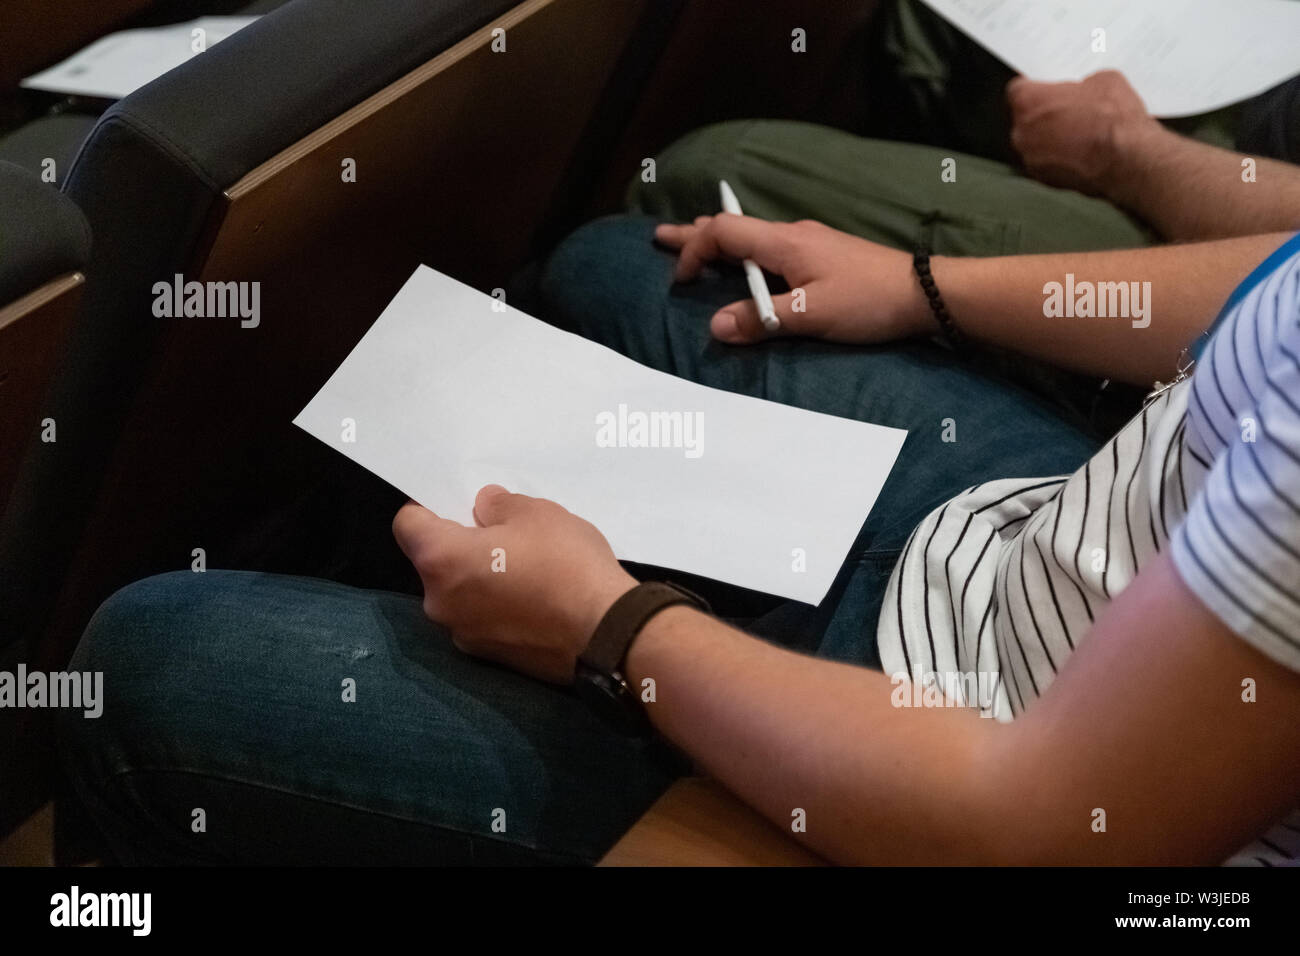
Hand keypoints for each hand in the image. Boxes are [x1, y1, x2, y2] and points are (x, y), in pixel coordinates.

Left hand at [392, 485, 636, 683]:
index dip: (429, 508)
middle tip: (503, 536)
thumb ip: (499, 506)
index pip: (407, 524)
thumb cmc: (565, 564)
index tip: (460, 506)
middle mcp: (439, 603)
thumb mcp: (537, 514)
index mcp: (441, 561)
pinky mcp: (489, 658)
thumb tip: (484, 508)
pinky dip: (497, 607)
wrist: (606, 634)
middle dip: (460, 546)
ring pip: (459, 593)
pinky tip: (535, 600)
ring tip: (524, 570)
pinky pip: (482, 619)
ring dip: (479, 578)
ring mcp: (463, 635)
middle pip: (434, 562)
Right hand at [654, 214, 929, 344]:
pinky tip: (742, 260)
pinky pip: (767, 247)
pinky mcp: (820, 256)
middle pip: (732, 228)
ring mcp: (808, 243)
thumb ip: (762, 320)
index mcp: (785, 243)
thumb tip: (716, 326)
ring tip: (690, 241)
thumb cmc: (869, 301)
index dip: (695, 251)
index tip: (681, 280)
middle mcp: (792, 235)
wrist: (923, 292)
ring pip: (750, 237)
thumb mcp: (812, 316)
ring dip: (717, 241)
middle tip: (660, 236)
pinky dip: (742, 251)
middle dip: (693, 234)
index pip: (724, 233)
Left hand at [1007, 70, 1160, 196]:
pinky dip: (1058, 157)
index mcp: (1028, 101)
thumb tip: (1085, 91)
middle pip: (1025, 118)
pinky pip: (1045, 162)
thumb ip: (1082, 84)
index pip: (1018, 90)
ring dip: (1050, 137)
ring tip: (1078, 132)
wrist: (1127, 160)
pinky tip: (1080, 151)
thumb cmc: (1113, 121)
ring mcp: (1030, 159)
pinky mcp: (1043, 179)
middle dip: (1044, 114)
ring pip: (1034, 142)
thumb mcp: (1104, 79)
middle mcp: (1021, 132)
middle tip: (1069, 110)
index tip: (1046, 89)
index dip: (1036, 89)